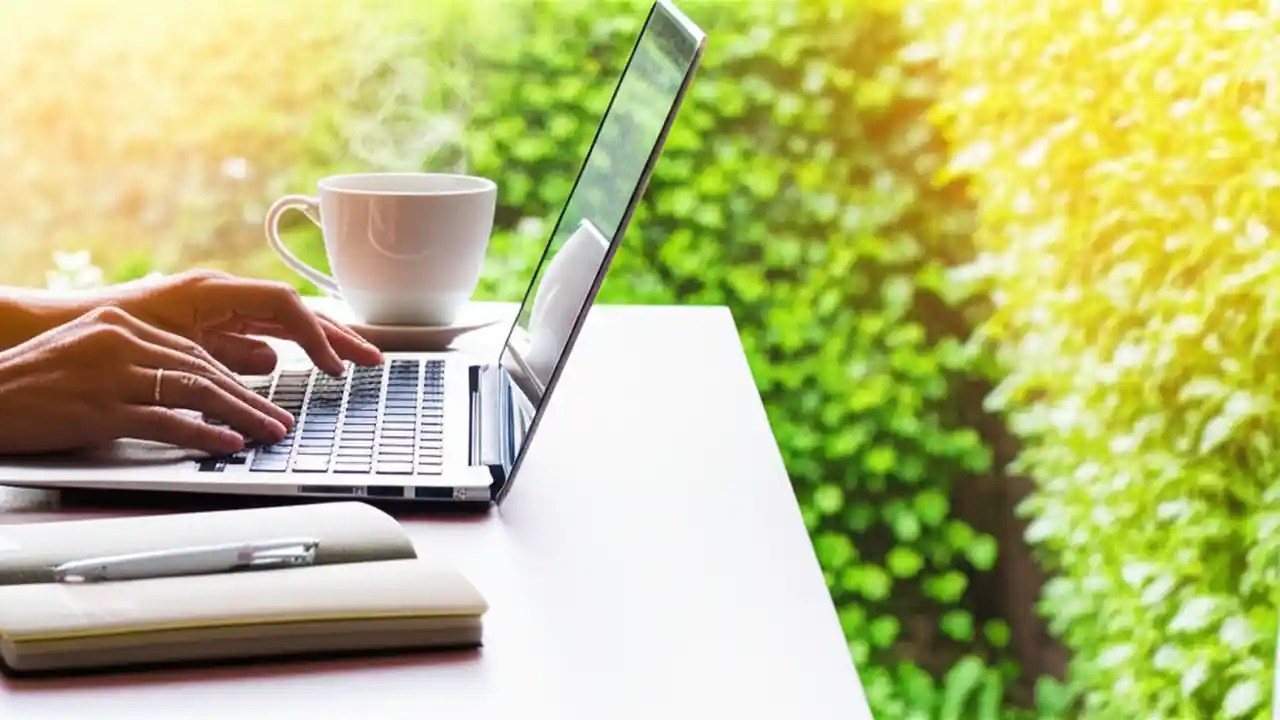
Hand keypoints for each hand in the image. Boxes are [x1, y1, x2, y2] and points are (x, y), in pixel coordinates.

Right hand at [0, 307, 294, 455]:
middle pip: (204, 369)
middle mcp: (121, 342)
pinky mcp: (102, 408)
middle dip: (249, 398)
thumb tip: (185, 387)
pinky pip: (168, 420)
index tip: (259, 398)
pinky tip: (230, 443)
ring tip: (269, 432)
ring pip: (197, 392)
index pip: (193, 352)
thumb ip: (133, 363)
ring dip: (242, 415)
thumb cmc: (29, 387)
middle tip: (278, 419)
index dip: (233, 377)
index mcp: (120, 326)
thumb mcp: (86, 358)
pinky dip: (205, 433)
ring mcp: (113, 374)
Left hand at [98, 270, 380, 374]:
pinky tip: (304, 369)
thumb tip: (269, 362)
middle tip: (372, 360)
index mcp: (215, 292)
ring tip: (350, 363)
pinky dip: (287, 352)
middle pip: (295, 313)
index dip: (316, 337)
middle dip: (336, 336)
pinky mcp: (212, 328)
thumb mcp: (173, 349)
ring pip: (283, 325)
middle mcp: (223, 296)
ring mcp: (220, 311)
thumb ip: (225, 357)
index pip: (284, 306)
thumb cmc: (113, 333)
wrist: (70, 329)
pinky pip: (260, 338)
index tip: (334, 368)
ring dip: (318, 344)